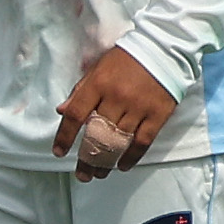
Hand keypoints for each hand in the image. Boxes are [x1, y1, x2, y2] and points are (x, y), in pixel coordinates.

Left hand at [54, 48, 178, 178]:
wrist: (163, 49)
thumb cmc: (126, 59)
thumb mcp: (97, 68)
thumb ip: (80, 91)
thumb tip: (61, 111)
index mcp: (98, 84)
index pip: (76, 115)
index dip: (65, 136)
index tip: (59, 152)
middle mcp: (117, 97)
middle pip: (97, 134)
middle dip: (87, 158)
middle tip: (82, 174)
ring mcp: (138, 107)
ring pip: (118, 141)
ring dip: (107, 161)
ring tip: (99, 173)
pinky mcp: (158, 114)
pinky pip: (142, 141)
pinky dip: (131, 156)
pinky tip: (122, 165)